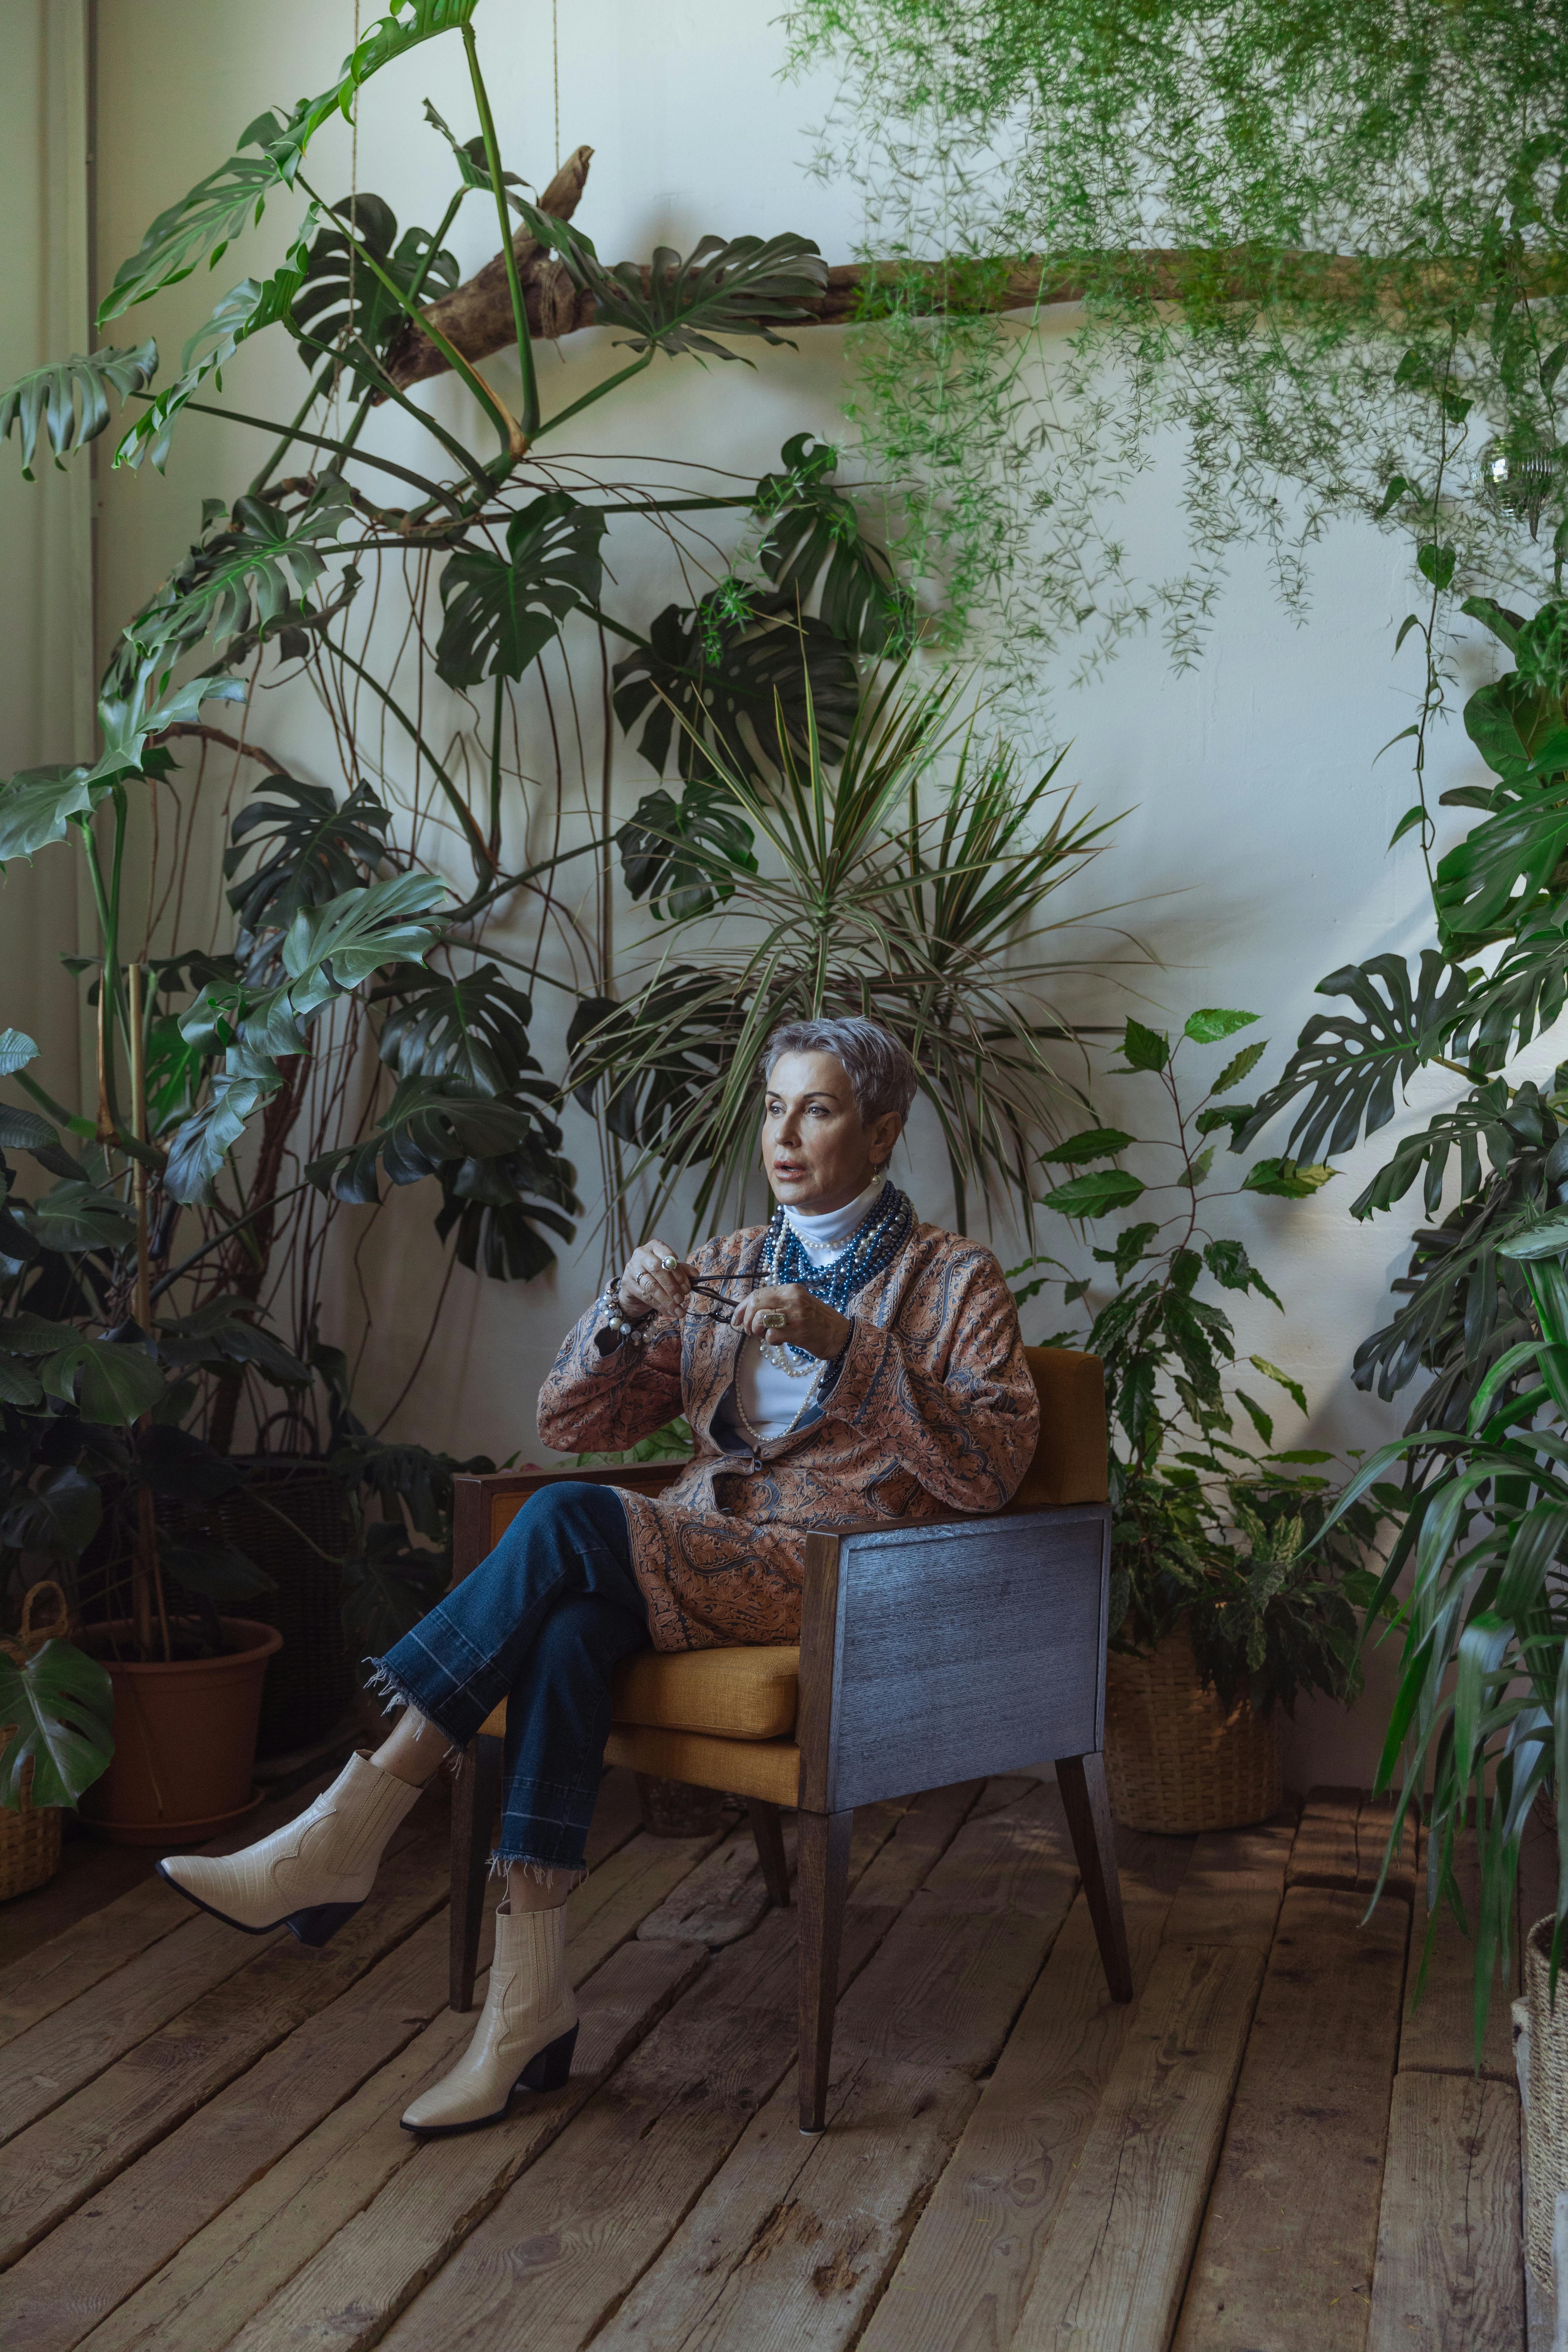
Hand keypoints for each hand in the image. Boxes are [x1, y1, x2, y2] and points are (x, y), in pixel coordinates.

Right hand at [617, 1240, 691, 1322]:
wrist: (635, 1286)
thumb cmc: (656, 1275)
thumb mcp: (670, 1270)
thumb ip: (683, 1270)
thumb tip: (695, 1276)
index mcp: (655, 1246)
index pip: (668, 1256)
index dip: (679, 1272)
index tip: (687, 1287)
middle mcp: (641, 1254)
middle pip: (657, 1269)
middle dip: (671, 1286)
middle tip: (681, 1299)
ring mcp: (632, 1268)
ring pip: (651, 1285)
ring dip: (666, 1300)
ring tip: (678, 1310)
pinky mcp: (627, 1283)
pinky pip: (645, 1296)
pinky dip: (660, 1306)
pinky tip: (669, 1312)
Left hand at [734, 1283, 851, 1361]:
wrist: (842, 1336)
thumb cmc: (818, 1322)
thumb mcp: (798, 1304)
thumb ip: (777, 1304)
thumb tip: (749, 1311)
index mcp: (792, 1289)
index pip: (758, 1293)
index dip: (742, 1306)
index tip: (736, 1318)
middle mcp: (793, 1298)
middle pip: (756, 1303)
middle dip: (745, 1319)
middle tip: (748, 1330)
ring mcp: (796, 1315)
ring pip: (760, 1318)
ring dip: (756, 1330)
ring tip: (765, 1335)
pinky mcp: (798, 1332)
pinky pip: (771, 1335)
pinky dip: (770, 1341)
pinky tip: (780, 1341)